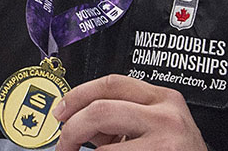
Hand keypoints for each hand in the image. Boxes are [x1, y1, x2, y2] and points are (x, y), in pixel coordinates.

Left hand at [51, 74, 207, 150]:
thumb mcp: (156, 125)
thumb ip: (122, 117)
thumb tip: (80, 119)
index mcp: (163, 97)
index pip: (112, 83)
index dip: (78, 95)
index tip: (61, 111)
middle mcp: (166, 115)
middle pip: (101, 109)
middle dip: (73, 128)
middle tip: (63, 144)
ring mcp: (166, 140)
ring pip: (104, 146)